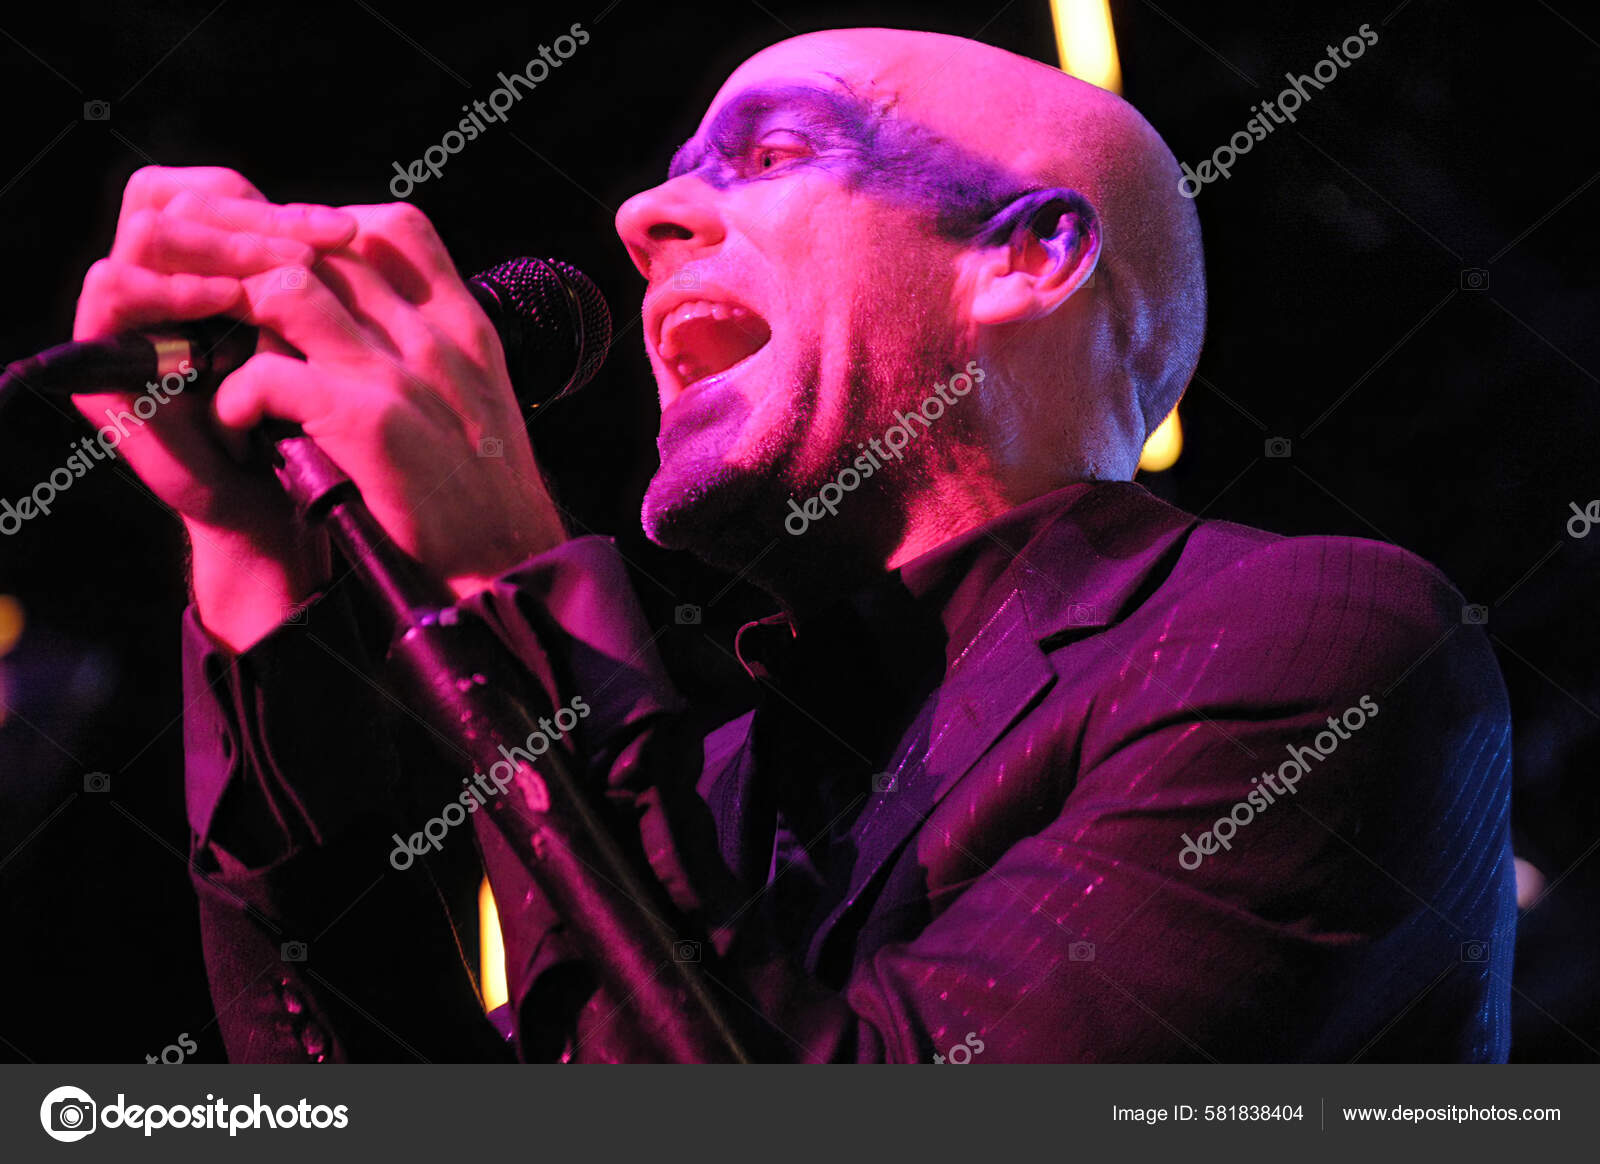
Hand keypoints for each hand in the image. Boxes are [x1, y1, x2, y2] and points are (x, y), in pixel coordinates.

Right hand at [73, 166, 359, 650]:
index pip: (223, 194)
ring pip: (149, 227)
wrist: (288, 520)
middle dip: (256, 219)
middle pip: (182, 197)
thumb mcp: (337, 350)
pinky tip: (229, 298)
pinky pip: (116, 288)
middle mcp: (165, 291)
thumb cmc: (326, 436)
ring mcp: (128, 323)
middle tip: (318, 245)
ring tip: (282, 271)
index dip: (280, 204)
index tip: (345, 232)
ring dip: (222, 243)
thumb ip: (330, 287)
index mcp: (216, 276)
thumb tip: (365, 221)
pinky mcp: (102, 363)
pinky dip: (174, 285)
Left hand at [209, 200, 566, 609]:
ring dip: (241, 323)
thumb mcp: (479, 399)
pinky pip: (268, 374)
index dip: (328, 236)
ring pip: (287, 290)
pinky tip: (238, 424)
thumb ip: (436, 352)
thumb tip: (372, 323)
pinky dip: (236, 397)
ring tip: (230, 361)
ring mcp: (402, 374)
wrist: (510, 563)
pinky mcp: (369, 422)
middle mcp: (435, 335)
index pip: (390, 228)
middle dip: (261, 273)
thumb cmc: (485, 494)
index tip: (298, 276)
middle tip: (231, 315)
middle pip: (324, 248)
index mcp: (465, 326)